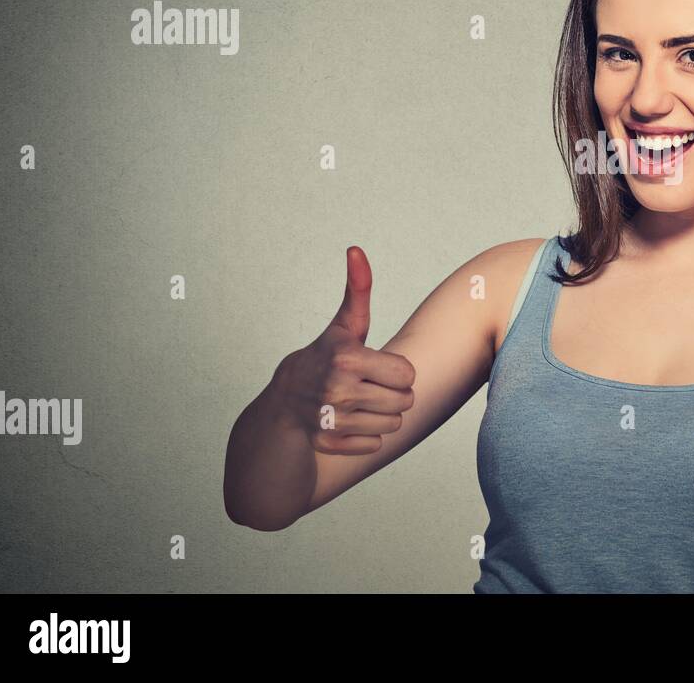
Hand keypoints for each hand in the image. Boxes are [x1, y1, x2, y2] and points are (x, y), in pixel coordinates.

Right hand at [273, 246, 415, 454]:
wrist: (284, 401)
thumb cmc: (324, 357)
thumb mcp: (344, 326)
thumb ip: (357, 290)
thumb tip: (356, 249)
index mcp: (346, 358)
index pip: (408, 374)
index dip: (396, 370)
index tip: (374, 366)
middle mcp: (337, 390)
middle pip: (405, 401)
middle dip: (393, 393)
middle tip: (368, 385)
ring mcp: (331, 420)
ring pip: (393, 425)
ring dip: (382, 415)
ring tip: (358, 402)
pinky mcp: (329, 445)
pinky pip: (375, 444)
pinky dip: (365, 437)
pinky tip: (347, 422)